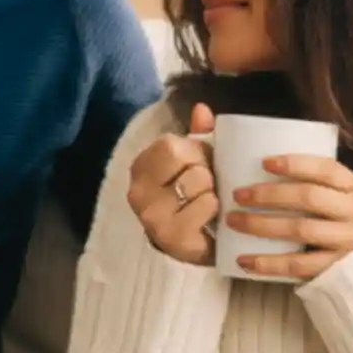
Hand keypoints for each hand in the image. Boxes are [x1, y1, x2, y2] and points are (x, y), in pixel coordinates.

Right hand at [127, 103, 219, 264]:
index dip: (193, 152)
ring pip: (200, 183)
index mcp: (140, 167)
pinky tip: (207, 219)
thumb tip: (202, 109)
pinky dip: (214, 210)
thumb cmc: (189, 196)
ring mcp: (152, 216)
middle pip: (188, 163)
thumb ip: (198, 134)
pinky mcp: (171, 237)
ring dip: (211, 192)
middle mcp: (138, 191)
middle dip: (205, 172)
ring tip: (205, 202)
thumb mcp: (192, 161)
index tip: (196, 165)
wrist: (190, 243)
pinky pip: (207, 205)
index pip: (171, 144)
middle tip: (202, 187)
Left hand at [226, 154, 352, 279]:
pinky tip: (244, 261)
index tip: (264, 162)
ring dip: (263, 225)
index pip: (326, 169)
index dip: (295, 164)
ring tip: (233, 222)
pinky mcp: (336, 267)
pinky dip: (270, 264)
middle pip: (309, 198)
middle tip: (238, 195)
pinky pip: (299, 266)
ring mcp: (347, 241)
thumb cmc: (337, 212)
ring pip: (302, 230)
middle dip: (269, 195)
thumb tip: (253, 162)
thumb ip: (308, 179)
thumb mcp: (335, 191)